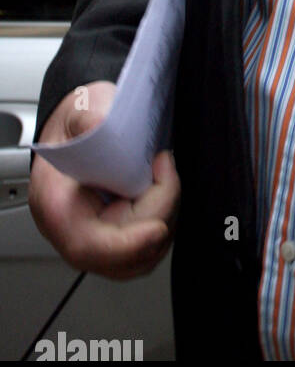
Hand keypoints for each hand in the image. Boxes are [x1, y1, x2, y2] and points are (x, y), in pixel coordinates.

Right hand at [28, 81, 179, 279]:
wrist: (78, 129)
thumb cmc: (77, 124)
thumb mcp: (80, 109)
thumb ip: (87, 118)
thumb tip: (97, 125)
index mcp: (57, 207)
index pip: (89, 246)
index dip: (127, 245)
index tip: (157, 227)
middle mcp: (75, 232)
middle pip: (124, 255)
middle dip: (158, 213)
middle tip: (164, 165)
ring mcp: (98, 238)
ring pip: (141, 256)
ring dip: (165, 216)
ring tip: (163, 173)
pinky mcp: (117, 237)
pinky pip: (147, 247)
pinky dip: (164, 218)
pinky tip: (162, 187)